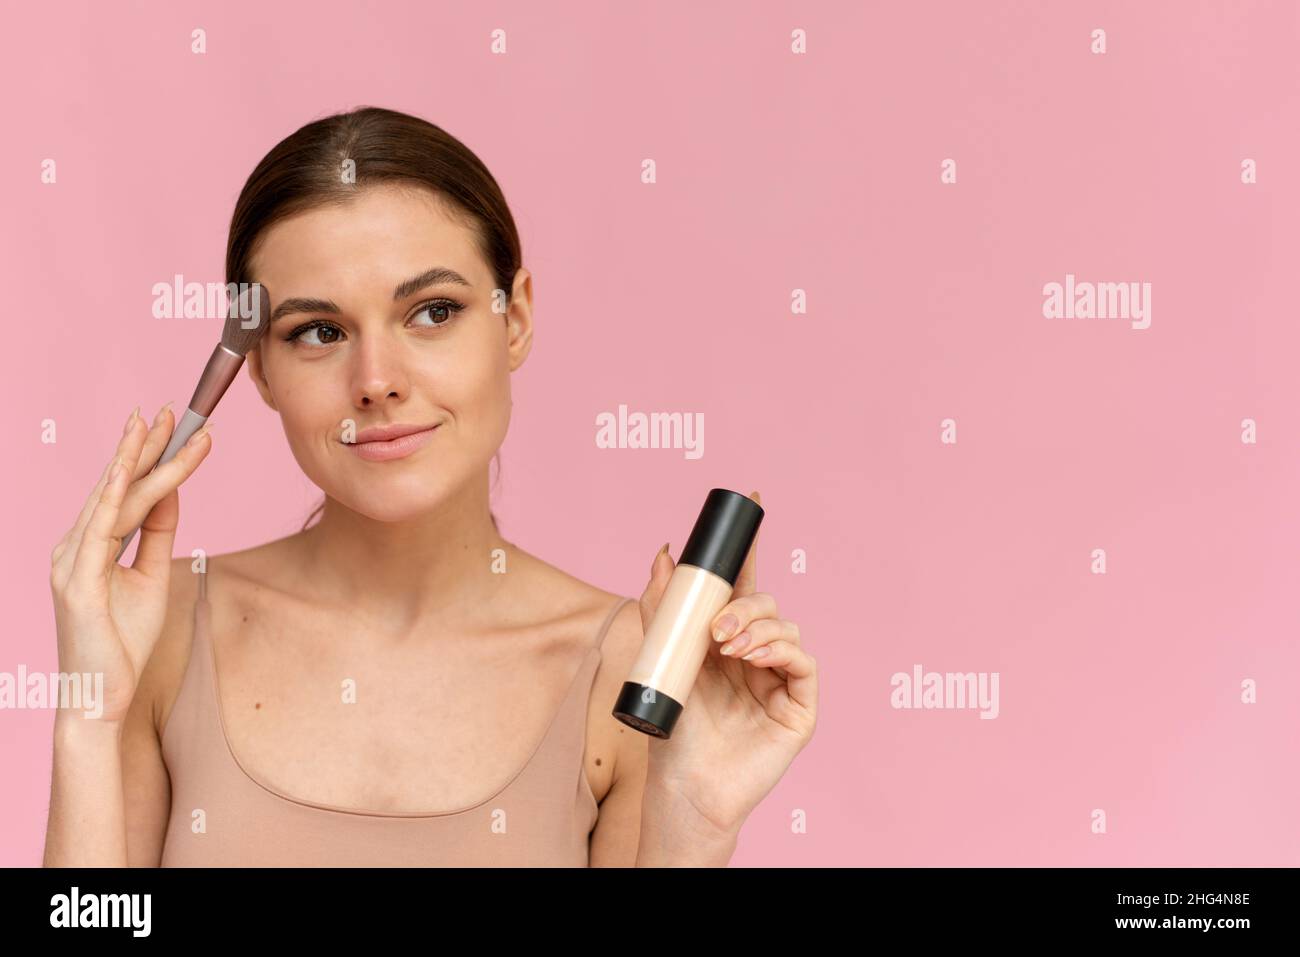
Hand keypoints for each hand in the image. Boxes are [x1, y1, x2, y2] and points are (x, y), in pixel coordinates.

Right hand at [48, 403, 212, 726]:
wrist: (103, 697)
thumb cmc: (124, 641)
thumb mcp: (152, 576)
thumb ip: (158, 535)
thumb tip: (172, 492)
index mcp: (91, 545)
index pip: (126, 491)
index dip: (149, 457)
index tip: (176, 427)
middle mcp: (74, 546)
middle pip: (117, 486)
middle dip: (145, 446)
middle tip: (172, 410)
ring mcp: (71, 563)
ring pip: (113, 501)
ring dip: (138, 461)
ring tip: (160, 426)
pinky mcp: (76, 584)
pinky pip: (98, 532)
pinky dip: (111, 499)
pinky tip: (125, 473)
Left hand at [636, 490, 817, 839]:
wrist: (684, 786)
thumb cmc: (674, 731)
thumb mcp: (662, 660)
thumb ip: (663, 608)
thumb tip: (664, 553)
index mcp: (724, 639)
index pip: (741, 583)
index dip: (747, 545)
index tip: (752, 500)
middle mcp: (755, 654)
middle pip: (765, 602)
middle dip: (743, 603)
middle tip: (716, 629)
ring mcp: (780, 679)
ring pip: (785, 627)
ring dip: (758, 628)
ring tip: (729, 650)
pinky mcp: (800, 705)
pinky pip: (804, 661)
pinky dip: (782, 650)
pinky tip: (757, 658)